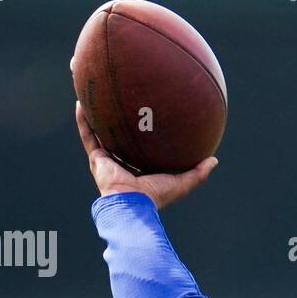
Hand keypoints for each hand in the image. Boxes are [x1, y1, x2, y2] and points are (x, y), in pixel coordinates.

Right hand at [76, 100, 216, 209]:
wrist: (133, 205)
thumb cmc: (157, 196)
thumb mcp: (182, 182)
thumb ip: (198, 172)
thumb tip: (214, 160)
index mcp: (138, 167)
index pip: (139, 146)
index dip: (140, 133)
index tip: (143, 116)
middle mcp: (120, 162)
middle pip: (117, 135)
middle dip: (115, 119)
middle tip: (118, 98)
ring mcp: (106, 160)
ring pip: (99, 131)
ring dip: (94, 114)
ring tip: (93, 93)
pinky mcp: (96, 159)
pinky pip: (87, 134)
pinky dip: (83, 119)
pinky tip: (82, 101)